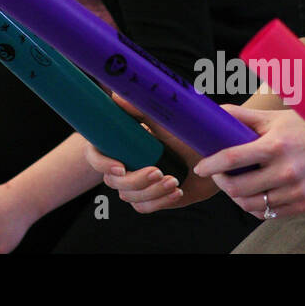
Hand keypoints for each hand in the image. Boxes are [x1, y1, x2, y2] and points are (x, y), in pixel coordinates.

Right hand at [82, 94, 214, 212]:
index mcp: (118, 144)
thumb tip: (117, 98)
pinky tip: (177, 191)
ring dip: (151, 192)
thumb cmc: (183, 132)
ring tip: (174, 181)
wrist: (209, 153)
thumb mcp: (162, 119)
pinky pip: (143, 207)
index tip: (121, 166)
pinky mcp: (149, 198)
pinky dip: (160, 201)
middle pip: (113, 181)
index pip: (95, 157)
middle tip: (158, 171)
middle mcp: (123, 164)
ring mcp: (135, 183)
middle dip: (136, 180)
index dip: (102, 164)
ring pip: (128, 196)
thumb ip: (139, 110)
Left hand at [193, 105, 304, 219]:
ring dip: (235, 196)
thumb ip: (242, 116)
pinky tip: (251, 194)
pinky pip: (269, 213)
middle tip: (217, 174)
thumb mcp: (273, 118)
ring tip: (232, 184)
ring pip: (251, 205)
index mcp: (275, 146)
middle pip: (238, 187)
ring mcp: (296, 191)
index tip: (200, 168)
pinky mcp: (304, 204)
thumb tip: (214, 113)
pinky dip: (255, 206)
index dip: (211, 165)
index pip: (233, 158)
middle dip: (220, 182)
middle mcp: (286, 171)